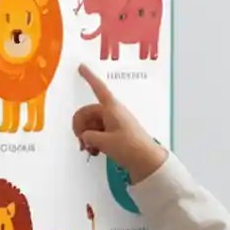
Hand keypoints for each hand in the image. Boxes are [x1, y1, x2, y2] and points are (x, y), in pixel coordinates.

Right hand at [72, 63, 168, 182]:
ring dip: (87, 136)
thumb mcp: (104, 142)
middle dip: (81, 125)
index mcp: (112, 108)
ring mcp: (115, 123)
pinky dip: (94, 140)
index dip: (89, 77)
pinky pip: (99, 132)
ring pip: (93, 124)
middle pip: (89, 112)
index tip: (81, 67)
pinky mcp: (117, 134)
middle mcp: (113, 112)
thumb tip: (86, 137)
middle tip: (81, 142)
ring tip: (89, 150)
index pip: (98, 88)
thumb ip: (89, 137)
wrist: (148, 162)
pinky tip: (94, 152)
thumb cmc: (129, 148)